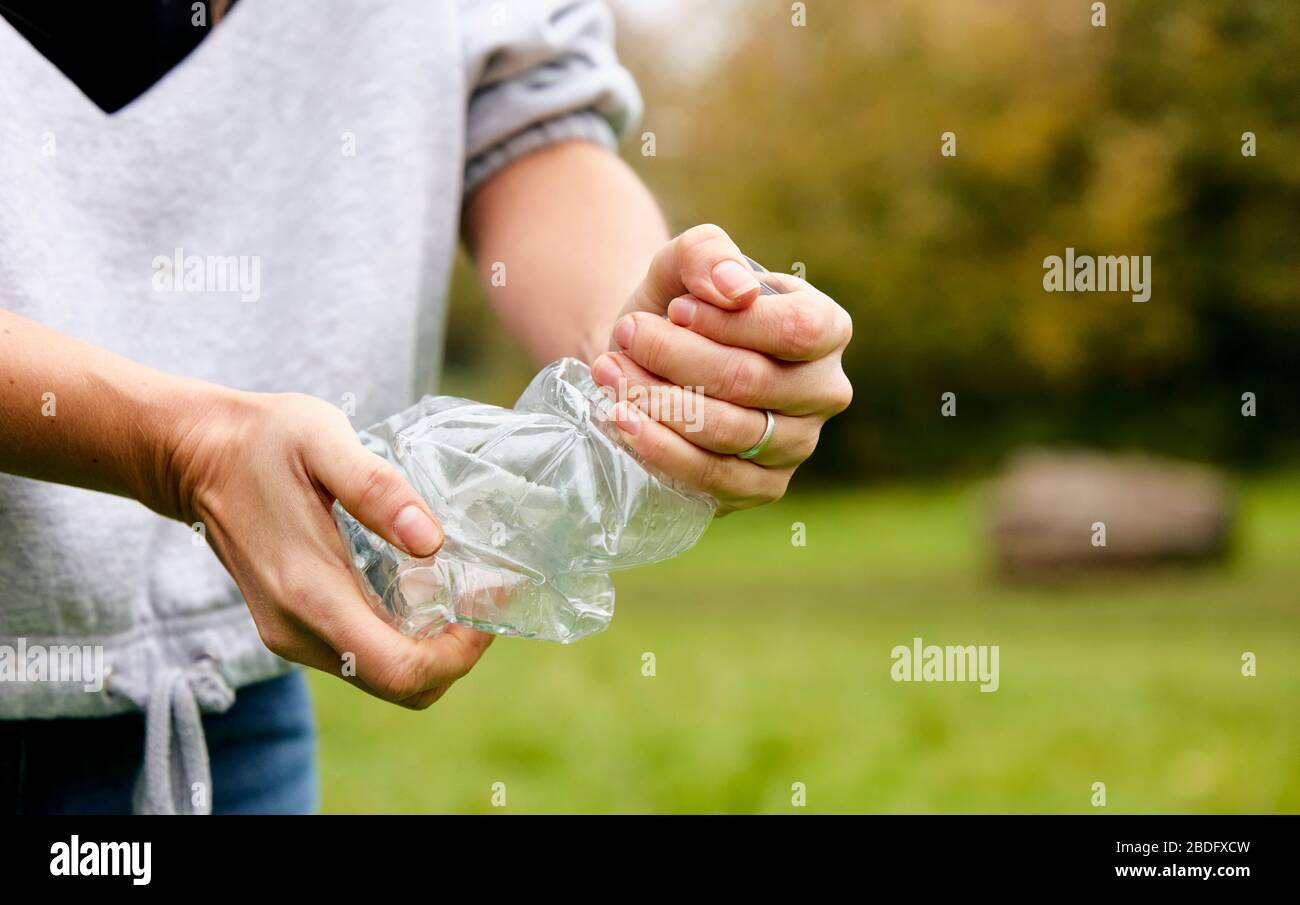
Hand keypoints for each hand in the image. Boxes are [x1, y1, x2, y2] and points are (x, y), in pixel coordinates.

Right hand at [165, 389, 492, 708]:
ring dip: (431, 648)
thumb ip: (377, 489)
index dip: (459, 654)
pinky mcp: (292, 626)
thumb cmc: (263, 440)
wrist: (195, 454)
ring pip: (384, 676)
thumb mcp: (323, 439)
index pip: (402, 671)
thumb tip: (431, 541)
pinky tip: (419, 588)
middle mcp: (299, 631)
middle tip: (483, 600)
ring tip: (459, 590)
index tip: (487, 606)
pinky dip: (403, 638)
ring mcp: (292, 635)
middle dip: (455, 656)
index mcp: (311, 595)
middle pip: (400, 686)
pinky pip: (363, 656)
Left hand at [591, 224, 851, 514]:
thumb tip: (734, 288)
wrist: (649, 359)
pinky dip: (658, 447)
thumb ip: (708, 254)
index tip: (675, 309)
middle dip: (676, 356)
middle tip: (627, 334)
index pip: (797, 329)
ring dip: (657, 399)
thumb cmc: (680, 306)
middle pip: (752, 381)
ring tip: (611, 371)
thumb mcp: (686, 263)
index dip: (731, 322)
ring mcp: (797, 446)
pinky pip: (711, 476)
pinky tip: (621, 419)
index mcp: (826, 329)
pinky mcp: (761, 488)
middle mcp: (824, 391)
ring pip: (728, 430)